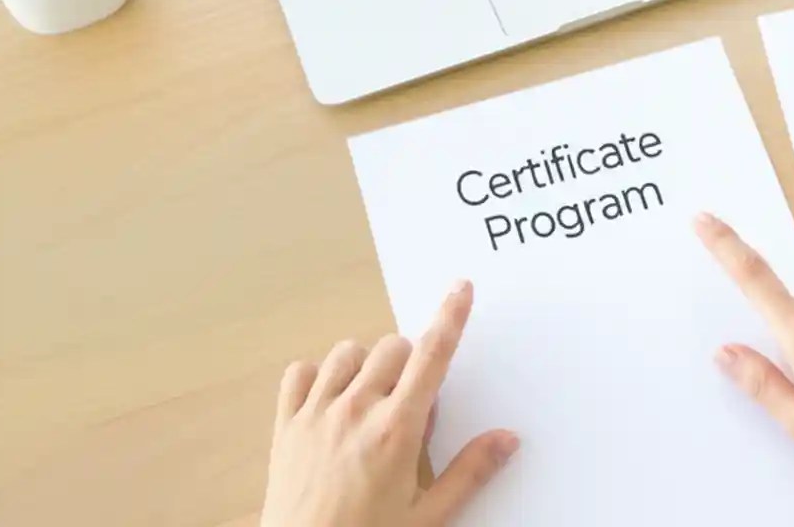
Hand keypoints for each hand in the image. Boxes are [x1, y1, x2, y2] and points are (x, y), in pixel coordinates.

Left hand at [260, 281, 517, 526]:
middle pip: (392, 347)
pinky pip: (299, 372)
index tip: (460, 290)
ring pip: (347, 352)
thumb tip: (507, 439)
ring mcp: (317, 414)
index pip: (432, 356)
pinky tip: (330, 401)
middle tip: (411, 402)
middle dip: (410, 361)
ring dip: (365, 365)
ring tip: (372, 400)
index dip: (450, 316)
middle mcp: (356, 411)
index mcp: (397, 430)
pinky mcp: (286, 425)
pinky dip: (316, 377)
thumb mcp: (429, 516)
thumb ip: (470, 472)